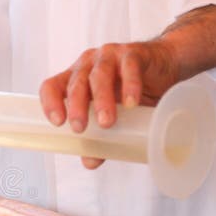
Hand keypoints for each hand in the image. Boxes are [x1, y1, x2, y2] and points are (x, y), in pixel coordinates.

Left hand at [39, 40, 179, 168]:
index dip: (50, 102)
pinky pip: (128, 68)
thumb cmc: (130, 91)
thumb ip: (100, 137)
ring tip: (106, 122)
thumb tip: (90, 162)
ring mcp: (109, 57)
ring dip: (101, 100)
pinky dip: (130, 86)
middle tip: (80, 128)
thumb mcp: (114, 115)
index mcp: (75, 79)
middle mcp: (87, 65)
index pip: (52, 86)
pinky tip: (132, 103)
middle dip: (76, 107)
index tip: (57, 123)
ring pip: (99, 76)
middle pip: (75, 84)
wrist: (165, 66)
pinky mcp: (132, 54)